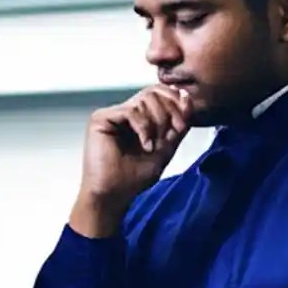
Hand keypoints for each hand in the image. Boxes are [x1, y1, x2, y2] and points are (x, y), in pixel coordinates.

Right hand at [70, 85, 192, 236]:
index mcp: (138, 118)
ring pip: (144, 100)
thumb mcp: (166, 149)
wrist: (113, 195)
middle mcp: (123, 113)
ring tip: (154, 145)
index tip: (184, 121)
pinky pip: (131, 111)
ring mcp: (111, 115)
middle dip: (169, 112)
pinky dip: (144, 128)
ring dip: (157, 123)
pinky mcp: (100, 119)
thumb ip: (177, 125)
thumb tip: (187, 98)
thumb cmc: (133, 178)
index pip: (159, 93)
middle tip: (170, 134)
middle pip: (153, 92)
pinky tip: (145, 145)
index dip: (176, 101)